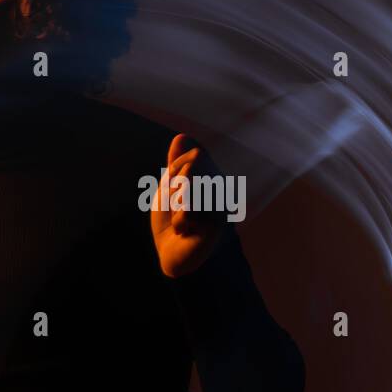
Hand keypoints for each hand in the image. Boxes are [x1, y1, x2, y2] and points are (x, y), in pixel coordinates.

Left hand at [151, 133, 225, 277]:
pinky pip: (190, 208)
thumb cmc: (169, 221)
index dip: (175, 172)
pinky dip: (180, 220)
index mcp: (212, 176)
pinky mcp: (219, 222)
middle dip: (174, 189)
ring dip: (176, 206)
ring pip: (190, 185)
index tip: (175, 191)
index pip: (193, 155)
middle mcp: (222, 188)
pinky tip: (186, 231)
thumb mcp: (169, 187)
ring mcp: (222, 204)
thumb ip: (176, 163)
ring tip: (182, 221)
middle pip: (192, 167)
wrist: (173, 255)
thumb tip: (182, 136)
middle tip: (178, 209)